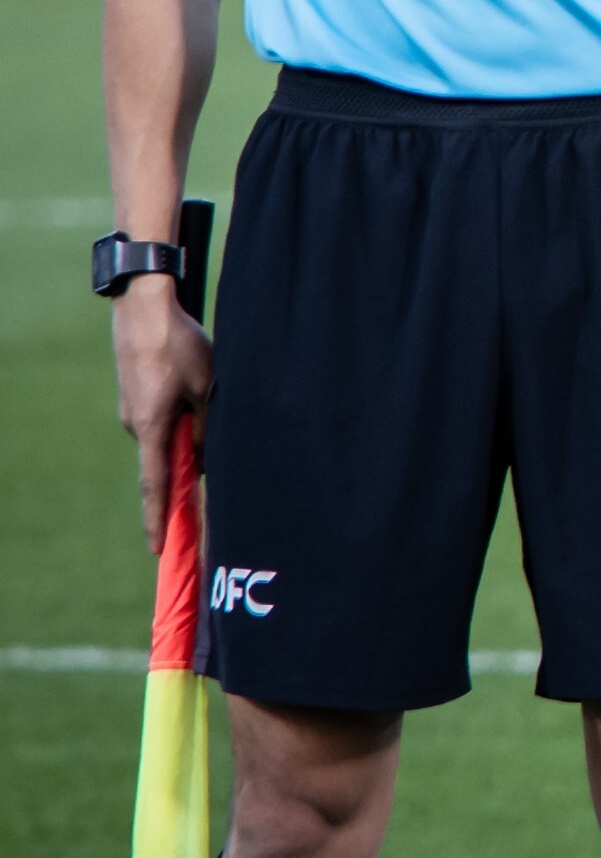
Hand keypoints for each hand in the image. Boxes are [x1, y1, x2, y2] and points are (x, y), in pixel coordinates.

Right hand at [113, 282, 209, 547]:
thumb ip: (208, 427)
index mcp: (152, 426)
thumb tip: (204, 461)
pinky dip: (180, 427)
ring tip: (209, 427)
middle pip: (165, 464)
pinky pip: (163, 424)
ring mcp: (133, 412)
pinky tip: (196, 407)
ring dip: (188, 446)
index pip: (155, 484)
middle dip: (182, 487)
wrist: (143, 309)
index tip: (157, 548)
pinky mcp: (137, 400)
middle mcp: (136, 425)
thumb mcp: (206, 387)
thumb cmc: (179, 346)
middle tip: (200, 512)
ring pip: (168, 440)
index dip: (158, 517)